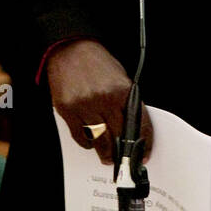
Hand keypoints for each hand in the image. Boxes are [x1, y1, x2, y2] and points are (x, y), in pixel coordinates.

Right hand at [46, 39, 151, 163]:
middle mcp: (105, 99)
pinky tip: (90, 142)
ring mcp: (84, 104)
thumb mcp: (122, 79)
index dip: (143, 144)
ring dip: (104, 152)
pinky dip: (86, 143)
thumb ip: (127, 103)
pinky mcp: (67, 109)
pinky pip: (79, 136)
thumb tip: (133, 131)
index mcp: (123, 91)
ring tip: (107, 157)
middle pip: (118, 136)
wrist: (72, 49)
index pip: (139, 124)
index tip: (143, 155)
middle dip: (122, 153)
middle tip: (122, 161)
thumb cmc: (98, 64)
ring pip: (99, 140)